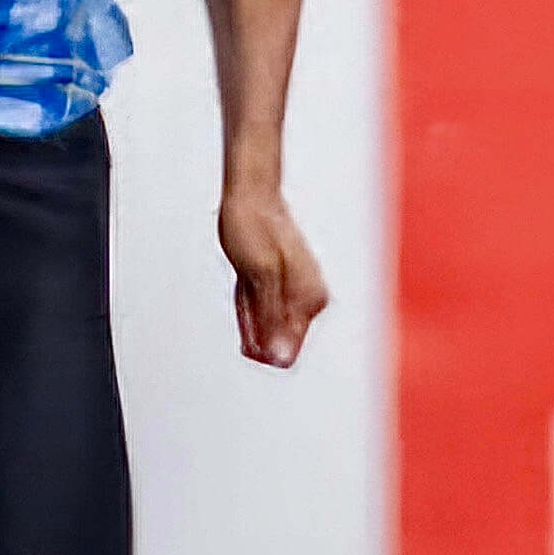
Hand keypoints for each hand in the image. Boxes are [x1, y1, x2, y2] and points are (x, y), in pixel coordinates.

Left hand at [218, 187, 327, 369]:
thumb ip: (271, 320)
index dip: (261, 350)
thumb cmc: (254, 227)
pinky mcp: (278, 283)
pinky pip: (258, 307)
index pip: (286, 353)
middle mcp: (307, 299)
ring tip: (245, 279)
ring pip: (263, 322)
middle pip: (273, 338)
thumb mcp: (260, 276)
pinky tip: (245, 280)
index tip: (244, 328)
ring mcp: (293, 291)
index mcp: (310, 300)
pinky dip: (245, 302)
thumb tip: (280, 358)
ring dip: (247, 309)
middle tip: (245, 291)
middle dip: (252, 324)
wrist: (252, 196)